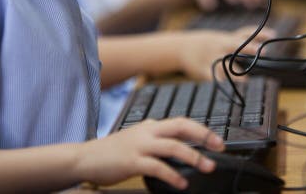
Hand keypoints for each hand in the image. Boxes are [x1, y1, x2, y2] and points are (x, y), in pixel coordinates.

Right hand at [75, 118, 224, 188]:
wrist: (85, 158)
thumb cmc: (112, 151)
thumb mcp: (137, 138)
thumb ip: (156, 138)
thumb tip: (179, 144)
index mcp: (150, 126)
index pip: (181, 122)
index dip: (201, 129)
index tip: (217, 140)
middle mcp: (147, 132)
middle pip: (181, 127)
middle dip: (204, 136)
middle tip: (219, 148)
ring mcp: (139, 146)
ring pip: (173, 146)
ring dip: (193, 157)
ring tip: (206, 167)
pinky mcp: (132, 161)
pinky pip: (157, 167)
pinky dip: (172, 175)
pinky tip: (181, 183)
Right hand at [177, 26, 276, 79]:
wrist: (181, 47)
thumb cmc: (208, 43)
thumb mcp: (222, 38)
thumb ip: (241, 40)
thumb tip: (266, 41)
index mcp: (226, 38)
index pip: (245, 33)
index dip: (259, 34)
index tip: (272, 35)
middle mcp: (220, 46)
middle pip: (236, 45)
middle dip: (248, 47)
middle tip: (259, 51)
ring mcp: (211, 57)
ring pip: (225, 64)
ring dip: (235, 73)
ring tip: (245, 80)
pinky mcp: (202, 70)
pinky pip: (212, 77)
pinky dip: (220, 82)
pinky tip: (227, 86)